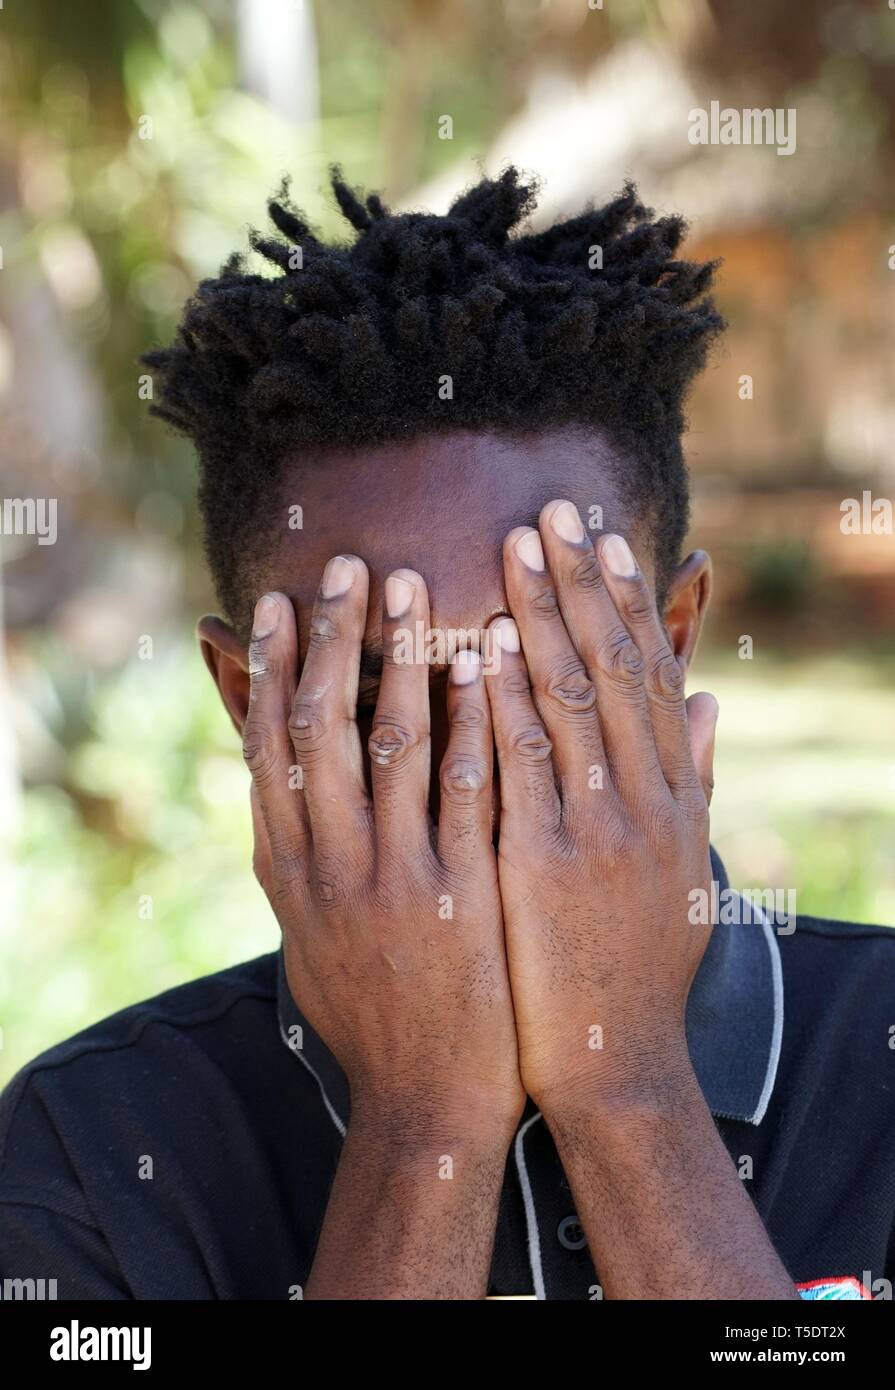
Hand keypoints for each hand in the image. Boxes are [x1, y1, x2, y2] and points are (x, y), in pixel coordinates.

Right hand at [243, 556, 524, 1140]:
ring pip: (389, 744)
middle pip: (318, 727)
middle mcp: (325, 864)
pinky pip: (464, 790)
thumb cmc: (370, 1013)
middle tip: (346, 565)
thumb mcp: (307, 934)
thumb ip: (293, 857)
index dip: (268, 668)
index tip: (275, 604)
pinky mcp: (457, 895)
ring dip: (401, 656)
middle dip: (331, 639)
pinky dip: (471, 721)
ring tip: (415, 587)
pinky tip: (485, 663)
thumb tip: (272, 786)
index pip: (266, 746)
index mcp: (284, 868)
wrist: (424, 1101)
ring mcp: (390, 878)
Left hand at [483, 501, 718, 1116]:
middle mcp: (646, 801)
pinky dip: (508, 703)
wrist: (617, 1061)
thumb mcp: (684, 868)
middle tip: (551, 512)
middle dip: (581, 586)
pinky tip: (486, 647)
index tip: (601, 539)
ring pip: (574, 702)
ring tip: (515, 548)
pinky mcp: (545, 866)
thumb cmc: (641, 964)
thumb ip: (697, 781)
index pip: (652, 676)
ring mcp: (599, 831)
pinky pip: (525, 767)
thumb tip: (714, 704)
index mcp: (674, 797)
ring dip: (544, 618)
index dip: (627, 602)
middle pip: (615, 670)